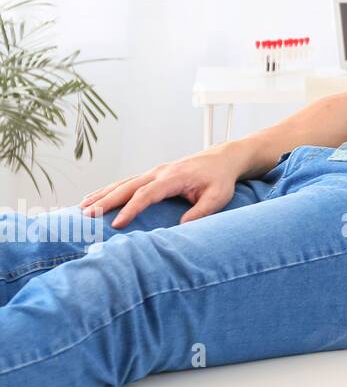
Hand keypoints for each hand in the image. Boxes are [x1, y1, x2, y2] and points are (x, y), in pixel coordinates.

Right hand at [77, 142, 248, 227]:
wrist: (223, 159)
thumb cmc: (220, 179)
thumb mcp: (218, 197)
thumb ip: (201, 211)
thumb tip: (181, 228)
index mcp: (174, 177)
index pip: (148, 193)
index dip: (132, 209)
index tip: (117, 224)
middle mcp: (160, 172)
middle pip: (128, 186)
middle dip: (107, 201)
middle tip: (87, 216)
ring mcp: (155, 171)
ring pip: (124, 183)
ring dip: (103, 194)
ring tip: (82, 208)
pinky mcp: (153, 175)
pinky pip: (127, 182)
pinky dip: (110, 189)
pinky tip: (95, 198)